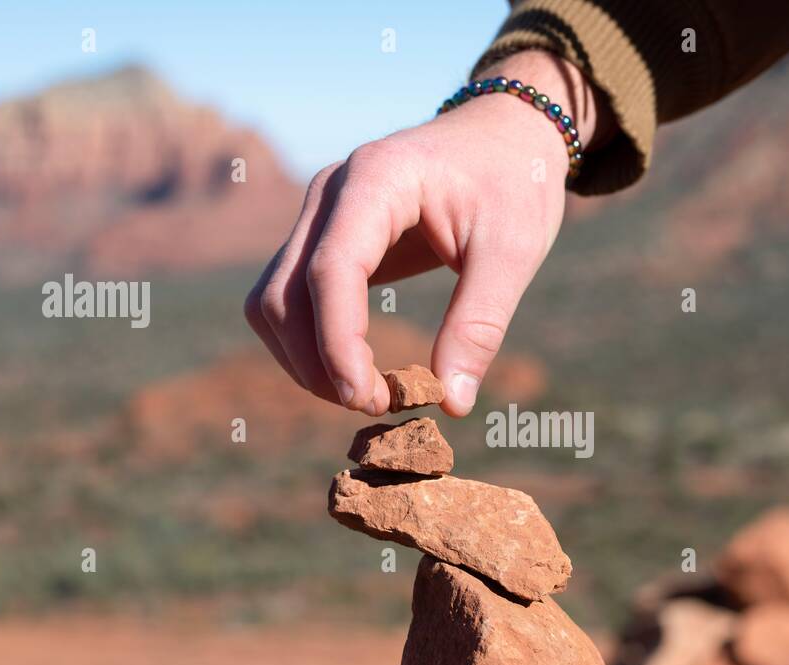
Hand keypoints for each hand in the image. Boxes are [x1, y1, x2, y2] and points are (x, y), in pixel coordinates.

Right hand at [243, 50, 606, 416]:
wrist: (506, 134)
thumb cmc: (515, 182)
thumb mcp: (514, 252)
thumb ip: (480, 324)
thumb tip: (452, 403)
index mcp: (378, 179)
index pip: (331, 270)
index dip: (338, 343)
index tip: (368, 398)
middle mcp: (331, 191)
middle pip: (285, 292)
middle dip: (319, 363)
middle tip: (380, 405)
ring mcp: (318, 212)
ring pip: (273, 301)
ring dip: (305, 360)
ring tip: (369, 394)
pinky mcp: (322, 235)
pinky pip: (288, 298)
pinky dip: (309, 343)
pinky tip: (355, 370)